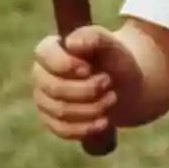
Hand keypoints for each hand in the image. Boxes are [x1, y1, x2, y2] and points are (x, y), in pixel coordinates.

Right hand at [31, 25, 133, 140]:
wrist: (127, 85)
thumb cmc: (116, 59)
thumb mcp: (112, 44)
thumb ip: (94, 37)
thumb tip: (71, 43)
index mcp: (49, 50)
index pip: (45, 56)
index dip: (68, 65)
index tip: (90, 69)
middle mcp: (40, 75)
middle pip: (55, 88)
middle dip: (87, 89)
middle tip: (109, 82)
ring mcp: (44, 100)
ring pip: (60, 111)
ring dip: (91, 108)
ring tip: (112, 98)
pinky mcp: (53, 122)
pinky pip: (62, 130)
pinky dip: (86, 127)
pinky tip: (104, 121)